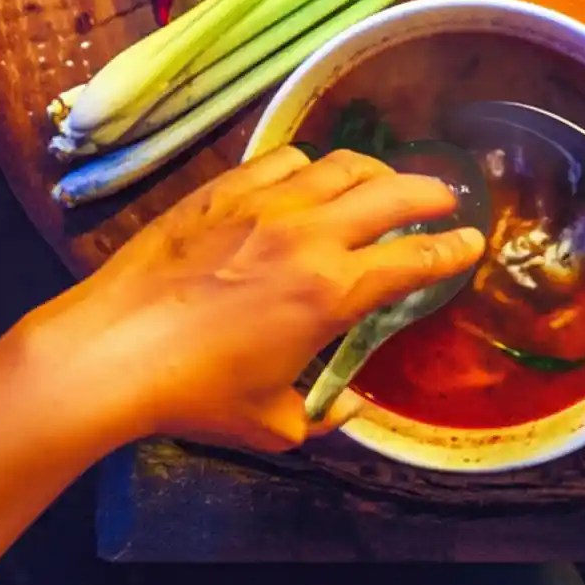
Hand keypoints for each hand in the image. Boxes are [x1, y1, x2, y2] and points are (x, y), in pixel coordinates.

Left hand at [30, 147, 484, 452]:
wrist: (111, 350)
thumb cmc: (196, 394)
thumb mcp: (276, 424)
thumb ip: (324, 414)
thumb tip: (347, 402)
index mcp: (331, 292)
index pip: (413, 260)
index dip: (452, 250)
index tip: (473, 242)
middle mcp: (308, 235)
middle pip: (392, 193)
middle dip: (431, 192)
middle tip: (447, 197)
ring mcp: (263, 204)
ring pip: (340, 165)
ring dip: (375, 171)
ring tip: (384, 181)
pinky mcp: (222, 190)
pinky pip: (283, 159)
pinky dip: (312, 166)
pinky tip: (309, 178)